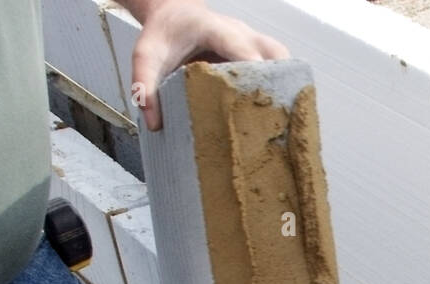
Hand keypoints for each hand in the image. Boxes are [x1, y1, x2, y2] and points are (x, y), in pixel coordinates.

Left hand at [130, 1, 289, 130]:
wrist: (175, 15)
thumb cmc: (164, 34)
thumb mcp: (145, 55)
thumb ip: (144, 84)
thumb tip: (155, 122)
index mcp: (213, 28)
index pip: (242, 47)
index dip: (255, 71)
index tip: (260, 98)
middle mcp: (241, 32)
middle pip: (274, 53)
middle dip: (278, 84)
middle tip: (275, 116)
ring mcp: (254, 41)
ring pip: (283, 60)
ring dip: (285, 87)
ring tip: (281, 118)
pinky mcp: (259, 52)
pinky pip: (280, 67)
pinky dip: (283, 87)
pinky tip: (277, 111)